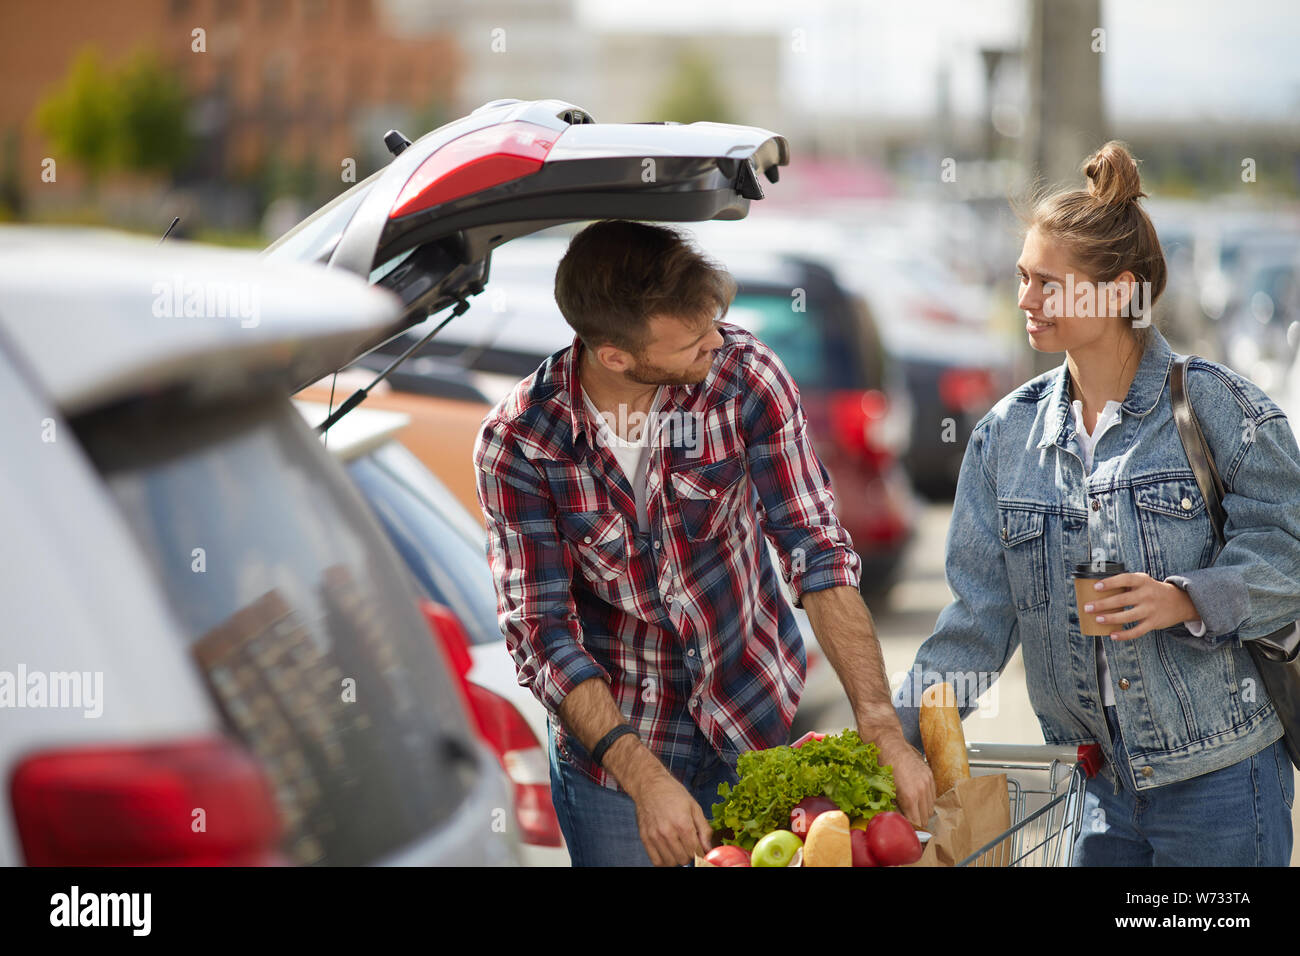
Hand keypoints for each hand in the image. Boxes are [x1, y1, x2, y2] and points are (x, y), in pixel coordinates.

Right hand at [629, 766, 713, 866]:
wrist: (649, 784)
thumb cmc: (672, 793)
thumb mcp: (694, 807)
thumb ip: (704, 829)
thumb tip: (709, 848)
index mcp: (682, 823)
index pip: (696, 851)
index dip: (701, 852)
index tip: (700, 849)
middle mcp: (668, 832)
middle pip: (683, 859)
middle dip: (689, 854)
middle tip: (688, 845)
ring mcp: (655, 836)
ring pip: (670, 862)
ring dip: (677, 858)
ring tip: (678, 847)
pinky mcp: (645, 838)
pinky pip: (656, 861)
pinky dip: (664, 860)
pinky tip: (668, 851)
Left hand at [874, 732, 935, 827]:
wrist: (888, 742)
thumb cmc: (882, 764)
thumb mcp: (884, 789)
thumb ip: (894, 806)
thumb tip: (895, 818)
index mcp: (909, 796)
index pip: (915, 822)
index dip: (909, 827)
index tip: (904, 828)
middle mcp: (922, 790)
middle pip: (925, 817)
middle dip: (916, 821)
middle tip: (906, 821)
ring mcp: (927, 781)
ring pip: (930, 808)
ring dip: (921, 812)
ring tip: (911, 811)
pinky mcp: (930, 775)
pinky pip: (933, 795)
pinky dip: (926, 800)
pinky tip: (916, 799)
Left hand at [1083, 572, 1198, 640]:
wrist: (1178, 601)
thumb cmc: (1151, 590)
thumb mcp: (1142, 581)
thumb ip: (1125, 584)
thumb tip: (1096, 591)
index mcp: (1142, 581)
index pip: (1125, 579)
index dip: (1110, 583)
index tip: (1096, 587)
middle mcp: (1147, 594)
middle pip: (1123, 599)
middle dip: (1103, 604)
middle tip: (1088, 607)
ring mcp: (1151, 609)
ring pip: (1128, 616)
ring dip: (1111, 618)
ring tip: (1098, 619)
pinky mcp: (1153, 623)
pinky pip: (1137, 631)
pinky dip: (1124, 635)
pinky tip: (1112, 635)